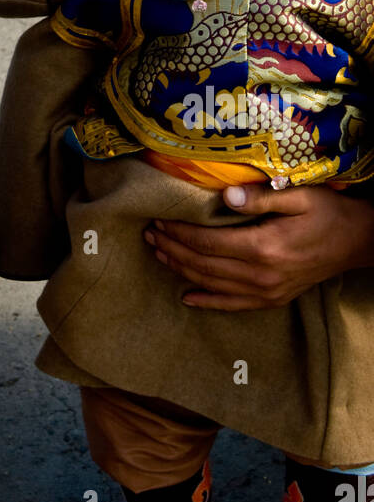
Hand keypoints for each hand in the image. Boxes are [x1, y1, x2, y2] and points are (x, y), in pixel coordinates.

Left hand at [144, 183, 373, 311]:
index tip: (159, 219)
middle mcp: (260, 275)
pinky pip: (232, 305)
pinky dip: (206, 301)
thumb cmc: (326, 213)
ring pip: (211, 285)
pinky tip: (186, 297)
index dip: (179, 232)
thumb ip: (260, 197)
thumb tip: (226, 197)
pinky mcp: (272, 299)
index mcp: (263, 248)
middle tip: (149, 235)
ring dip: (181, 270)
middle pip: (203, 265)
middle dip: (172, 249)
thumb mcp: (298, 196)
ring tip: (159, 254)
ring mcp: (266, 292)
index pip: (207, 242)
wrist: (356, 242)